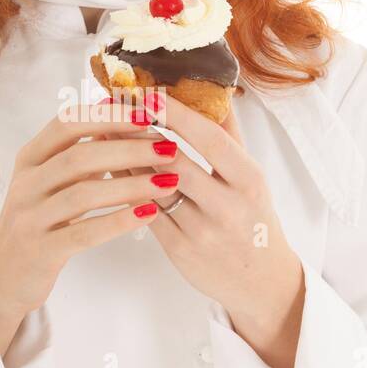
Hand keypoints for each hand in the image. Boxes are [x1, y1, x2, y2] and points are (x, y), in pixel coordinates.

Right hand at [0, 100, 169, 355]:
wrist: (3, 275)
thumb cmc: (39, 219)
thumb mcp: (52, 180)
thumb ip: (80, 151)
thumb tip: (121, 114)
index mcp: (30, 158)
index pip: (67, 122)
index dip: (109, 116)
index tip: (148, 114)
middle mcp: (26, 183)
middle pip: (79, 156)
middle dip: (128, 149)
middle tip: (168, 148)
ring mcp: (30, 217)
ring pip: (83, 193)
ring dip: (131, 184)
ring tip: (168, 181)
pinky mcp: (41, 251)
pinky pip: (84, 233)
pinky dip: (119, 221)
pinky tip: (148, 214)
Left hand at [136, 89, 305, 367]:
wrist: (261, 280)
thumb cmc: (253, 217)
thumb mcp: (250, 175)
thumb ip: (229, 133)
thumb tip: (214, 86)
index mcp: (249, 179)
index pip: (207, 138)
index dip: (174, 114)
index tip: (146, 92)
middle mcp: (227, 205)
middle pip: (175, 161)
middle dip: (140, 132)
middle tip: (112, 107)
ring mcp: (202, 231)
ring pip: (154, 187)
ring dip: (127, 158)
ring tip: (105, 132)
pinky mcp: (180, 251)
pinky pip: (145, 211)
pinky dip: (128, 186)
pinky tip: (111, 167)